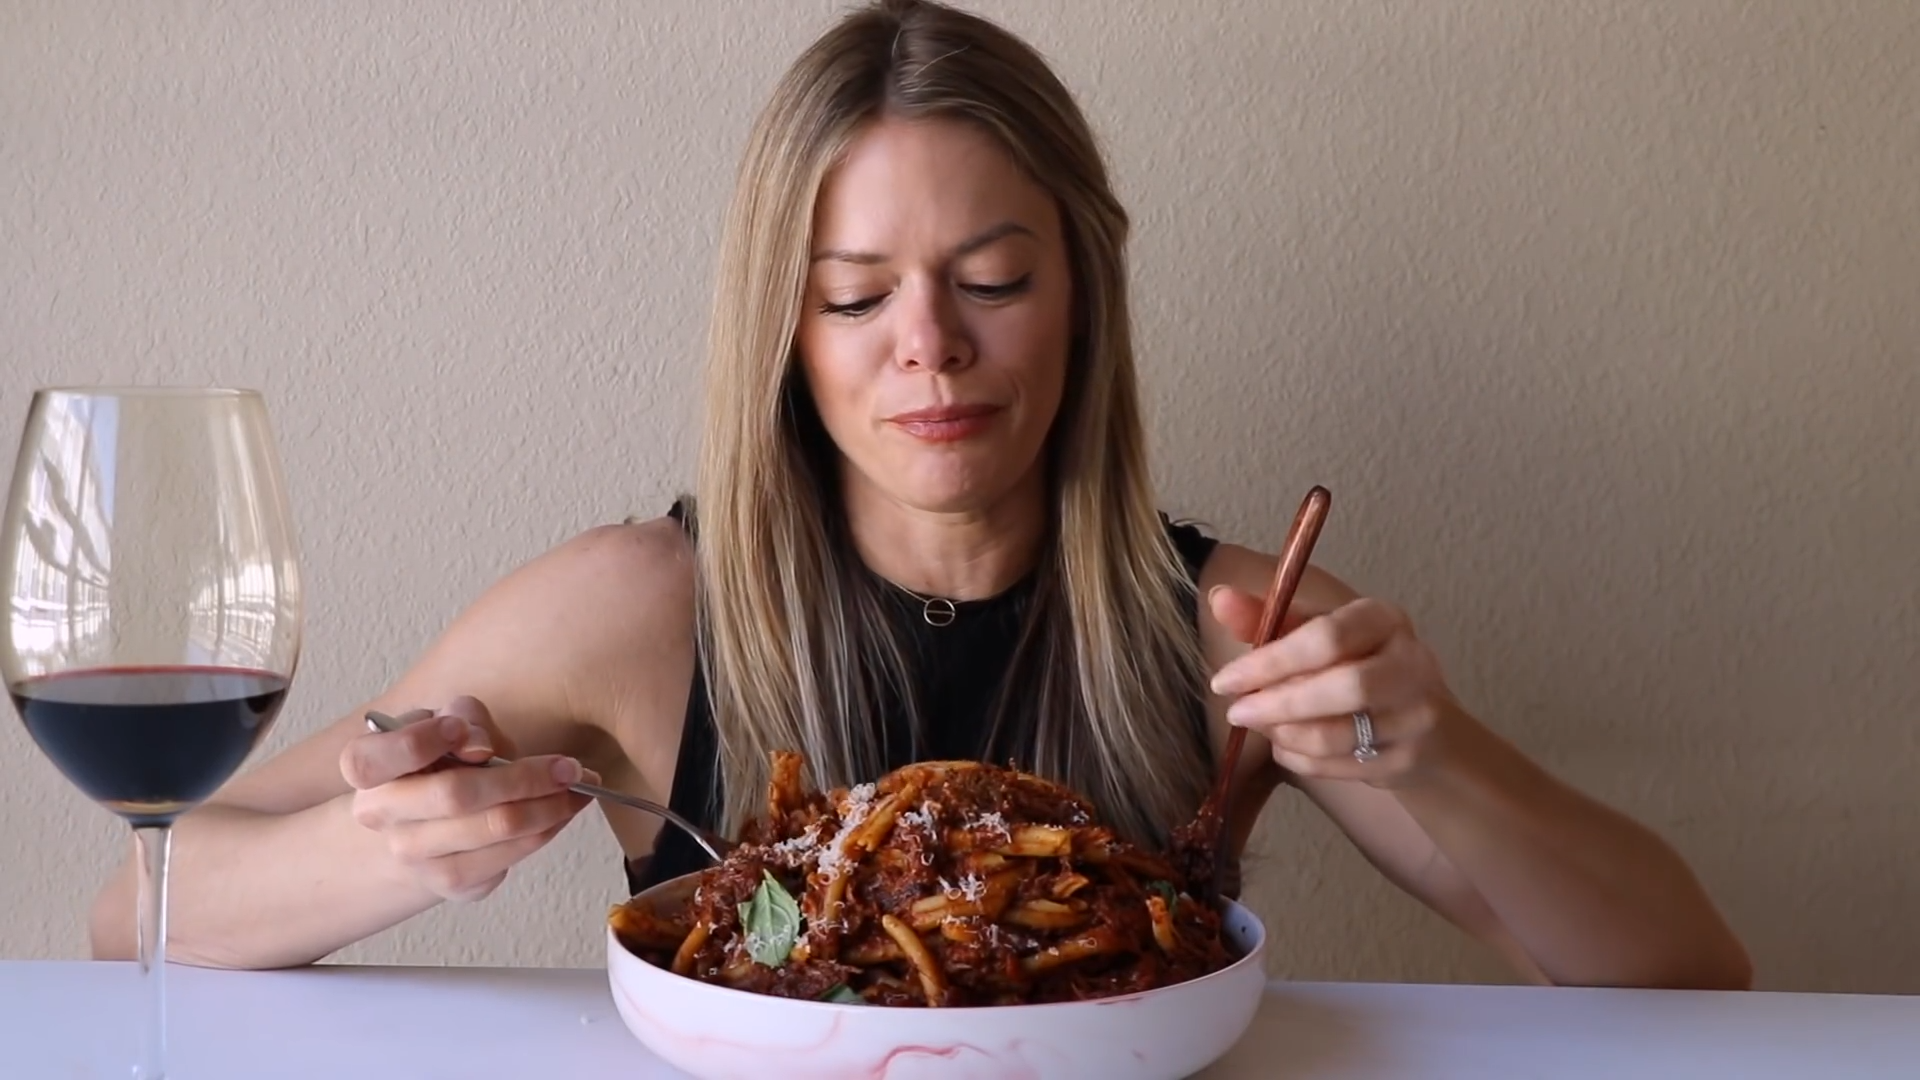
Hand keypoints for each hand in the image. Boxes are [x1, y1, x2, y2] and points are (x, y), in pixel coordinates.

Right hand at [338, 696, 594, 901]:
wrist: (421, 827)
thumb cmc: (438, 763)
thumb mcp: (444, 723)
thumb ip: (462, 720)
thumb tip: (479, 747)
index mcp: (368, 770)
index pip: (369, 759)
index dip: (419, 741)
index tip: (459, 731)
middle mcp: (382, 818)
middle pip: (456, 796)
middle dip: (524, 776)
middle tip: (567, 765)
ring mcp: (415, 856)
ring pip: (496, 829)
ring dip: (550, 804)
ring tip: (580, 783)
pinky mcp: (452, 882)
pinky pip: (512, 854)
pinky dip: (549, 827)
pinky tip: (564, 808)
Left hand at [1208, 588, 1458, 787]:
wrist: (1427, 726)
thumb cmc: (1360, 666)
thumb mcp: (1320, 634)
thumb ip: (1269, 618)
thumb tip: (1219, 598)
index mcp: (1384, 619)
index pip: (1326, 637)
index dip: (1271, 660)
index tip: (1225, 679)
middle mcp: (1411, 663)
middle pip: (1343, 687)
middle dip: (1279, 704)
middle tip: (1237, 713)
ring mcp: (1416, 715)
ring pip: (1340, 734)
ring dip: (1287, 734)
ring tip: (1263, 728)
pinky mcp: (1408, 759)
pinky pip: (1343, 767)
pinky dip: (1303, 761)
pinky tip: (1286, 748)